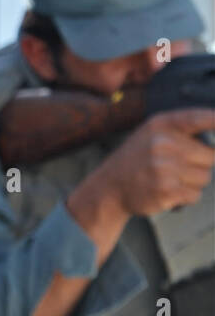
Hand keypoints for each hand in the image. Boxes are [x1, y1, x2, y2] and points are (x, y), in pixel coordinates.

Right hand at [90, 108, 214, 215]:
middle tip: (179, 166)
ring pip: (205, 177)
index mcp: (161, 125)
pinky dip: (186, 196)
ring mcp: (163, 167)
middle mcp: (162, 143)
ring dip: (193, 182)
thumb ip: (183, 129)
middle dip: (201, 164)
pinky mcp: (166, 190)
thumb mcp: (152, 133)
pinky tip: (168, 191)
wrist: (110, 186)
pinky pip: (195, 195)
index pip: (199, 118)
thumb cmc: (138, 159)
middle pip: (211, 155)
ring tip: (171, 179)